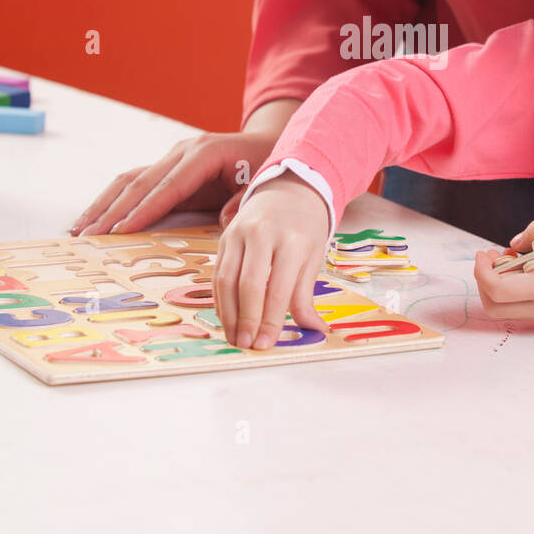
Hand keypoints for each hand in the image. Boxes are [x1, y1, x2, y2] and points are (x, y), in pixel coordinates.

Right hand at [70, 132, 274, 235]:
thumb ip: (246, 201)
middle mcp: (182, 152)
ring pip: (129, 180)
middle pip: (140, 182)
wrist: (266, 143)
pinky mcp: (167, 168)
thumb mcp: (264, 180)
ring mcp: (171, 158)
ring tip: (78, 231)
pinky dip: (111, 201)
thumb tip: (225, 222)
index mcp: (205, 153)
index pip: (169, 186)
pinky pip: (134, 184)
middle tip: (88, 238)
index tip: (121, 231)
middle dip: (112, 211)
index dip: (144, 209)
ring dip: (103, 205)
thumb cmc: (266, 165)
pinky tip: (93, 220)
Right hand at [212, 172, 331, 349]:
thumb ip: (305, 296)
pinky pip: (218, 272)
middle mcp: (263, 234)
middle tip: (246, 344)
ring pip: (226, 278)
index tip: (265, 344)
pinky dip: (219, 297)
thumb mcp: (314, 257)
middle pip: (248, 284)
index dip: (270, 319)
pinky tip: (225, 317)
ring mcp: (240, 233)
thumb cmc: (305, 227)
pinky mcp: (225, 236)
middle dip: (245, 319)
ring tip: (233, 337)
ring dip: (227, 313)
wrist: (291, 189)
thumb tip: (315, 330)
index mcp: (292, 241)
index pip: (277, 288)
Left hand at [474, 216, 533, 322]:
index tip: (484, 252)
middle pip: (494, 307)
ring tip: (510, 260)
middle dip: (484, 281)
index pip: (496, 289)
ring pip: (507, 310)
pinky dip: (513, 291)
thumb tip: (514, 244)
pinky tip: (524, 269)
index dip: (481, 270)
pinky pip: (523, 308)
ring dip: (498, 287)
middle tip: (492, 258)